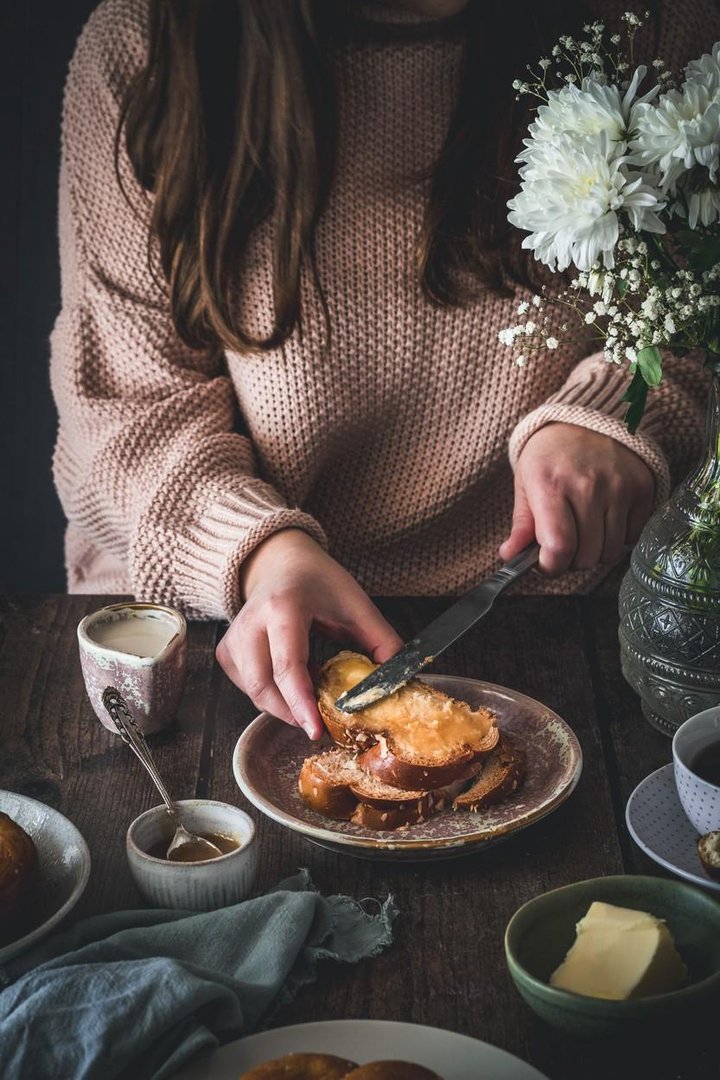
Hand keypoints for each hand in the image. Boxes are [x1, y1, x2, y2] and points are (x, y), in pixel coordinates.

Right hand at [216, 529, 402, 738]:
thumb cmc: (320, 583)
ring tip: (313, 686)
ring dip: (285, 704)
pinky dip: (272, 696)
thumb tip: (402, 684)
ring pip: (254, 693)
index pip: (287, 665)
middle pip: (263, 687)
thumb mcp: (358, 606)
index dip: (301, 702)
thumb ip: (383, 643)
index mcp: (283, 607)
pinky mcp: (227, 652)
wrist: (282, 564)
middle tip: (323, 722)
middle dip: (293, 713)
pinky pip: (248, 689)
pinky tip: (293, 678)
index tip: (317, 730)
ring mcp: (233, 638)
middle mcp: (250, 621)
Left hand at [499, 422, 654, 574]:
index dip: (551, 566)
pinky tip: (606, 519)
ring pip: (610, 552)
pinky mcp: (642, 487)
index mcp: (551, 484)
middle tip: (564, 543)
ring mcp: (619, 486)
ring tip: (584, 530)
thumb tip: (510, 557)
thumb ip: (521, 525)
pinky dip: (619, 537)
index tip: (546, 563)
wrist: (587, 418)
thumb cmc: (550, 456)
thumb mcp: (526, 484)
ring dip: (596, 551)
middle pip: (587, 556)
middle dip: (571, 560)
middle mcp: (588, 485)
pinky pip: (632, 537)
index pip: (559, 546)